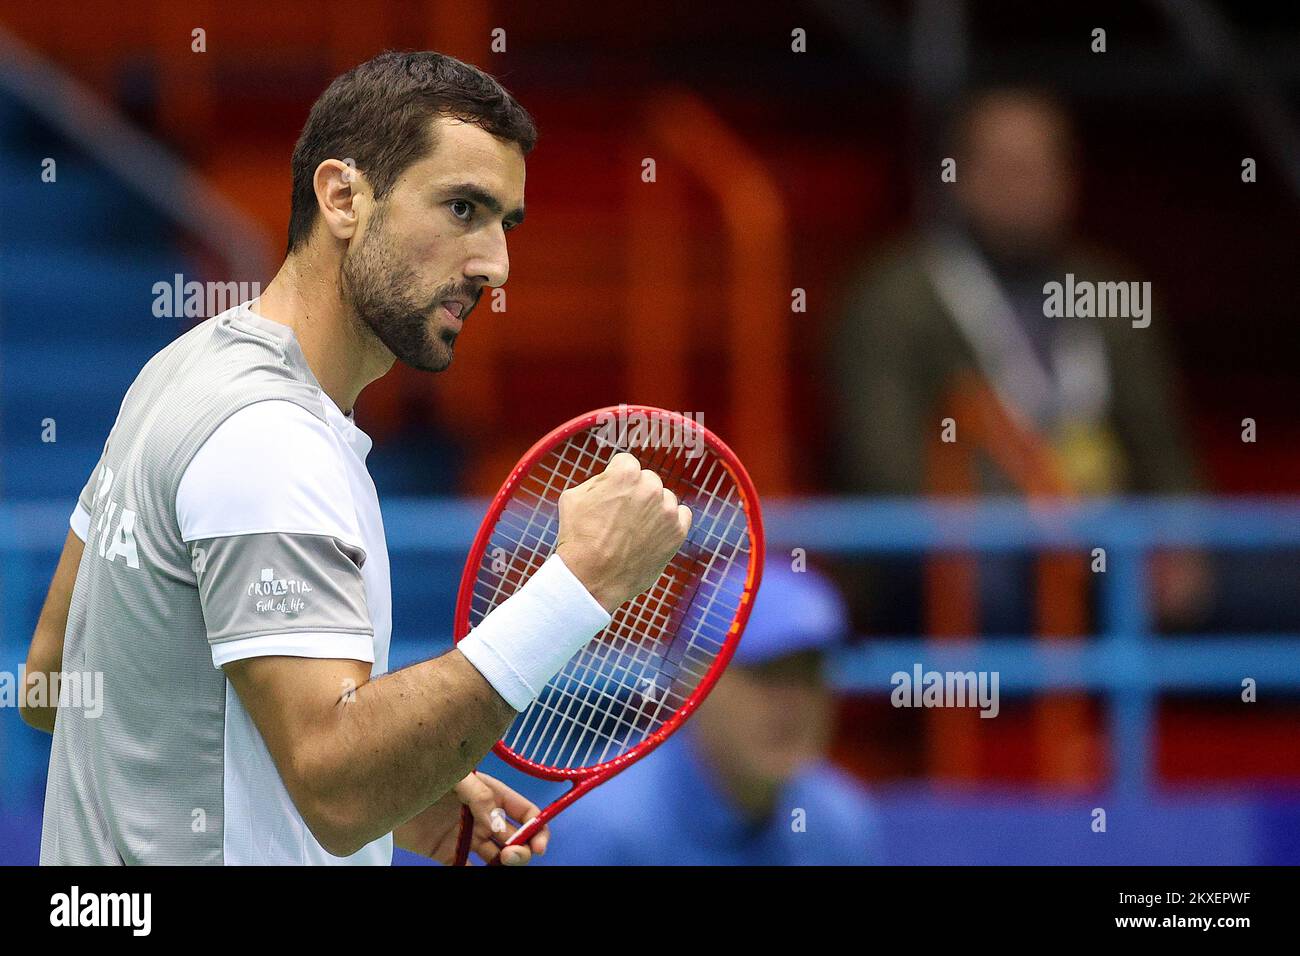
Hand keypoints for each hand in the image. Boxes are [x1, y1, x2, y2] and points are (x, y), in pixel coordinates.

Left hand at [394, 771, 549, 865]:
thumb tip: (499, 826)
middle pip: (516, 839)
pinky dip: (478, 875)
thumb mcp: (457, 776)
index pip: (525, 813)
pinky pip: (468, 868)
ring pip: (497, 858)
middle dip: (522, 850)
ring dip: (505, 864)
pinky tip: (479, 873)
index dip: (538, 829)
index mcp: (492, 794)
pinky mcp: (447, 853)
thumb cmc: (424, 771)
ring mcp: (466, 836)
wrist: (386, 788)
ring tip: (499, 865)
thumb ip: (481, 797)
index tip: (538, 846)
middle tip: (509, 855)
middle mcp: (484, 817)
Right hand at [556, 451, 692, 612]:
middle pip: (647, 481)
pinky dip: (670, 523)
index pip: (626, 464)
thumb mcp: (573, 497)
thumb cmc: (578, 538)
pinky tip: (652, 535)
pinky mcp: (678, 532)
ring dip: (652, 509)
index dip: (614, 480)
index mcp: (626, 473)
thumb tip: (612, 478)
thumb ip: (598, 480)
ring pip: (664, 499)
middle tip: (619, 518)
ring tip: (632, 532)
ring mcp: (667, 510)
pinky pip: (682, 516)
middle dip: (635, 494)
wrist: (590, 580)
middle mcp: (651, 487)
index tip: (609, 497)